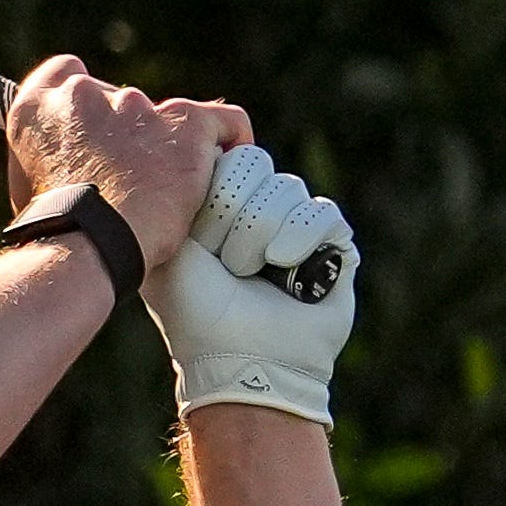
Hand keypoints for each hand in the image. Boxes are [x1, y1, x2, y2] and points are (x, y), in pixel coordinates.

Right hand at [4, 56, 251, 266]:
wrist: (89, 242)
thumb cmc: (57, 230)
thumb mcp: (29, 184)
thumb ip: (49, 158)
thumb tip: (67, 167)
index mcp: (38, 107)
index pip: (65, 73)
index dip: (85, 99)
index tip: (95, 126)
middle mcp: (84, 94)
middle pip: (120, 100)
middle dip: (129, 134)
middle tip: (132, 176)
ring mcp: (137, 105)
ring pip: (168, 117)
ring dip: (168, 145)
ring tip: (169, 188)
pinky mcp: (186, 123)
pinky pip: (226, 121)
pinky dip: (230, 139)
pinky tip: (226, 164)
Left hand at [144, 145, 359, 424]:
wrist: (241, 360)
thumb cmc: (196, 311)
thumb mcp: (172, 246)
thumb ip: (180, 193)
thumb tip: (199, 145)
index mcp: (215, 205)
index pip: (223, 156)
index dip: (211, 192)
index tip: (198, 237)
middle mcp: (255, 209)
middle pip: (254, 164)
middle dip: (234, 216)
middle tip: (225, 261)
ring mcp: (296, 223)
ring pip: (287, 188)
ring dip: (261, 236)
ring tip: (251, 273)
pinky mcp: (334, 242)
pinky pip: (322, 213)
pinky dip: (299, 243)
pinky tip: (285, 272)